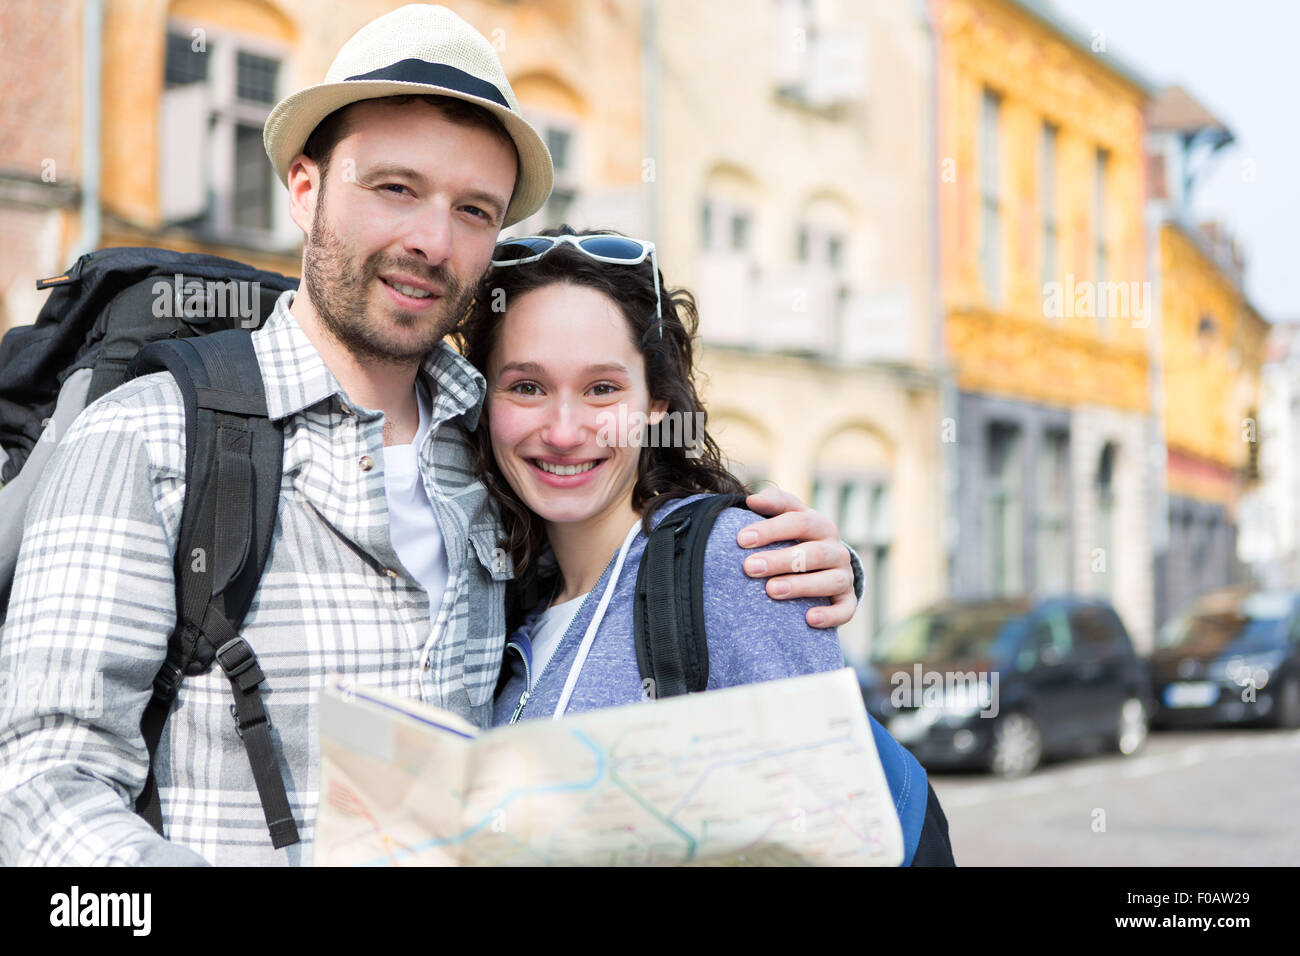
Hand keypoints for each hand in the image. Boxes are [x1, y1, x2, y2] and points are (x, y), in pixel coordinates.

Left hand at [737, 485, 857, 628]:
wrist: (827, 564)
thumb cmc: (796, 538)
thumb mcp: (788, 516)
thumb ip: (773, 503)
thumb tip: (753, 499)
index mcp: (819, 525)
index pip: (798, 521)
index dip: (770, 529)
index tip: (742, 539)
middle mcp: (835, 549)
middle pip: (813, 553)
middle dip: (780, 560)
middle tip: (749, 567)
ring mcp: (844, 575)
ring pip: (831, 580)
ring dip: (801, 586)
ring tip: (771, 590)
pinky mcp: (848, 600)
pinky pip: (845, 610)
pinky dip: (830, 615)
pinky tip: (809, 619)